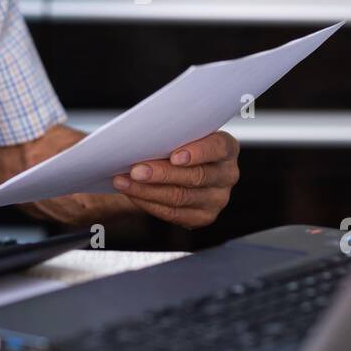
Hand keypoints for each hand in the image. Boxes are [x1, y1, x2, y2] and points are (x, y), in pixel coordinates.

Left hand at [111, 131, 240, 228]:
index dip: (197, 152)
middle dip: (162, 173)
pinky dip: (148, 203)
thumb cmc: (181, 144)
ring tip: (123, 181)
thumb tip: (141, 134)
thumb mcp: (183, 133)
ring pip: (180, 197)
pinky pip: (173, 214)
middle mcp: (227, 175)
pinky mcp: (203, 217)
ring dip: (147, 190)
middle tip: (135, 170)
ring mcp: (217, 199)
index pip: (217, 149)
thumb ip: (172, 133)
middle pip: (195, 177)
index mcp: (227, 148)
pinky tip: (132, 193)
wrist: (185, 168)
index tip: (174, 156)